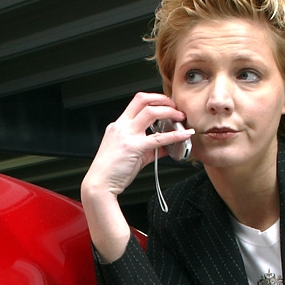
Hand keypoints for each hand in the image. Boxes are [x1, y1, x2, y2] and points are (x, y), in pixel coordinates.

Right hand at [80, 92, 194, 261]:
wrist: (99, 184)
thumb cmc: (112, 171)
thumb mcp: (131, 154)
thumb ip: (149, 148)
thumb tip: (167, 146)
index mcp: (118, 125)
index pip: (137, 102)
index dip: (153, 99)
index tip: (165, 103)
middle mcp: (121, 126)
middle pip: (143, 100)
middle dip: (162, 99)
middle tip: (175, 107)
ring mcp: (126, 135)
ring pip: (150, 112)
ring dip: (169, 112)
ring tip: (180, 118)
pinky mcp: (134, 147)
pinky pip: (158, 138)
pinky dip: (174, 135)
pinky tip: (184, 135)